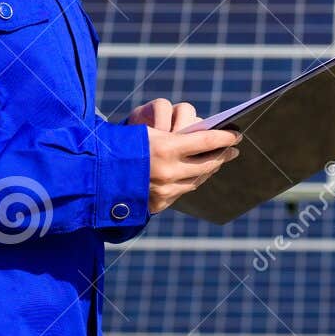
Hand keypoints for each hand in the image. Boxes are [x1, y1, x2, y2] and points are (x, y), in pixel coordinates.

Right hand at [127, 98, 239, 212]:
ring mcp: (165, 189)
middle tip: (233, 148)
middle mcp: (168, 170)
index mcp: (166, 147)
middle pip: (207, 163)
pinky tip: (199, 174)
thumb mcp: (150, 133)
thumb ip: (177, 137)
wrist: (97, 173)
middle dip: (222, 154)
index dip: (224, 137)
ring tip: (217, 160)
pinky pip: (184, 189)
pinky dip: (193, 180)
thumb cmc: (124, 145)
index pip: (206, 141)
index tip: (236, 135)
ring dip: (210, 168)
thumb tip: (204, 139)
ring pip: (198, 178)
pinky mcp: (160, 202)